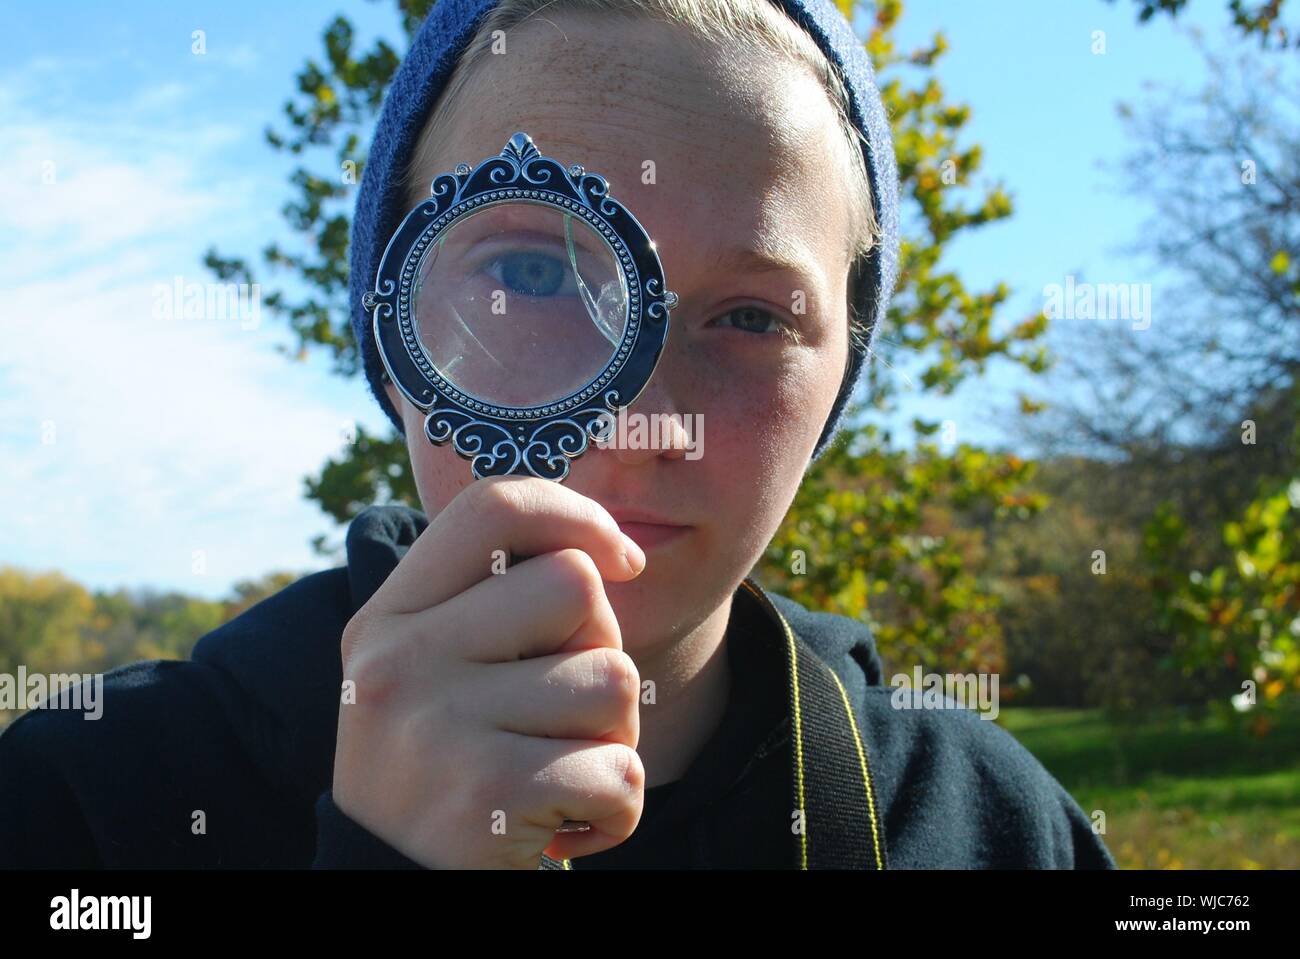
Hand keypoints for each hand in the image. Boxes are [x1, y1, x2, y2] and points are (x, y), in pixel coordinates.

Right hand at [331, 475, 647, 868]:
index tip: (625, 560)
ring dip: (614, 740)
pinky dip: (618, 810)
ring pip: (612, 679)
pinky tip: (566, 829)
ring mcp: (436, 725)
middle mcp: (399, 660)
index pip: (493, 508)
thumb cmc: (448, 771)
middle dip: (602, 652)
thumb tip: (613, 552)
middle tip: (563, 720)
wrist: (393, 895)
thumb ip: (493, 606)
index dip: (578, 514)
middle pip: (576, 586)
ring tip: (556, 779)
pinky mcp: (483, 795)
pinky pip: (620, 769)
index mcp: (388, 618)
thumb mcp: (435, 676)